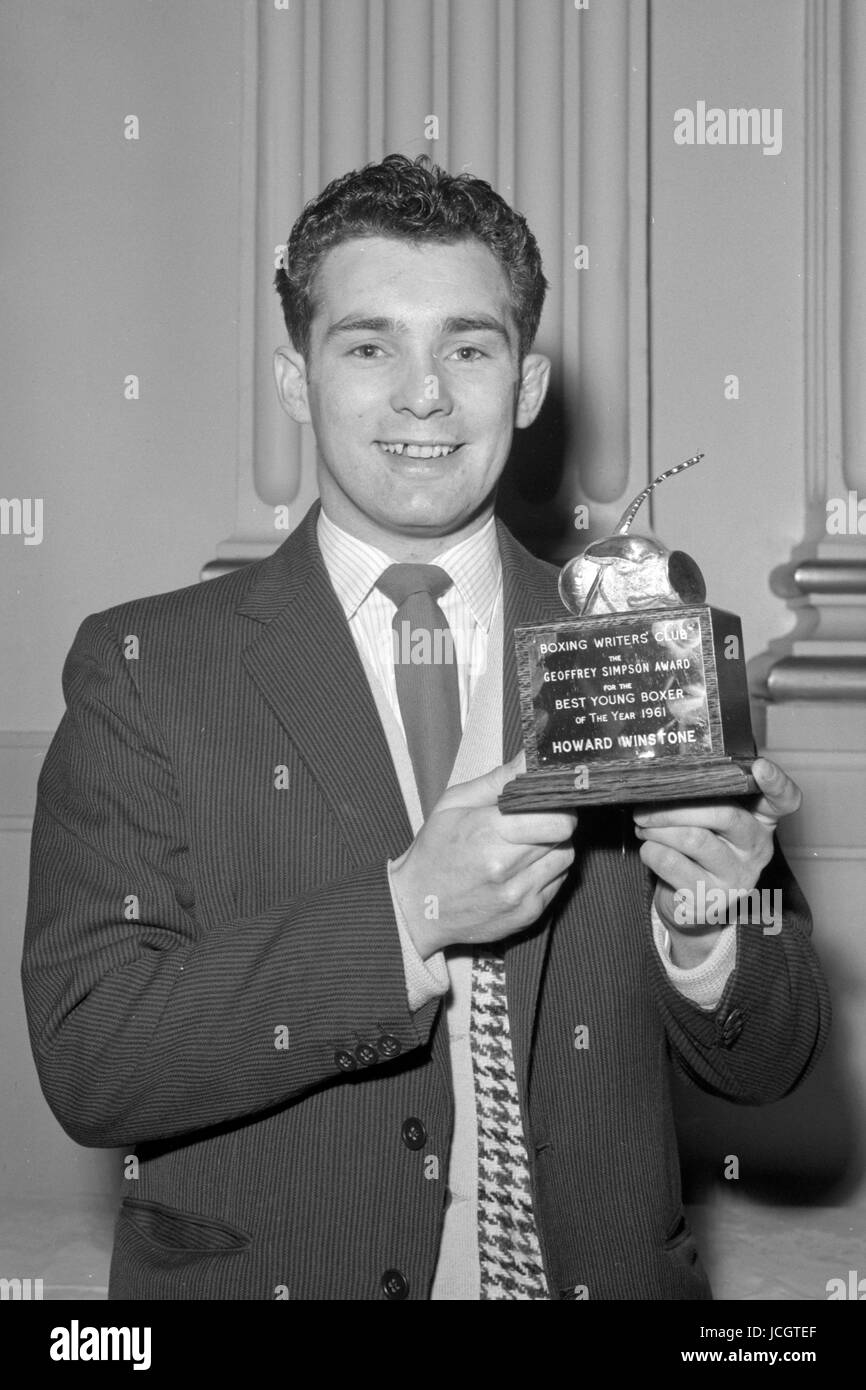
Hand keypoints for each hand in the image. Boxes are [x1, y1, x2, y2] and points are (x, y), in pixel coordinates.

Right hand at [390, 753, 577, 958]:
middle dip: (555, 819)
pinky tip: (523, 866)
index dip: (554, 801)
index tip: (546, 796)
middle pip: (563, 832)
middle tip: (536, 817)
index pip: (554, 815)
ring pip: (566, 856)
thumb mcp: (454, 804)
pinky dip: (548, 869)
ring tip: (525, 843)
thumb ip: (498, 779)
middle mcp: (505, 867)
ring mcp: (518, 895)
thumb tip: (531, 756)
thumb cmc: (434, 851)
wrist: (417, 908)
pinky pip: (559, 881)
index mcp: (485, 833)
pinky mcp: (528, 914)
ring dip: (554, 845)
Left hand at [633, 757, 801, 966]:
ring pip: (692, 838)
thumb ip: (706, 800)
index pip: (784, 800)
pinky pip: (671, 863)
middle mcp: (757, 849)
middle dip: (675, 808)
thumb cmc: (699, 851)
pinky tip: (649, 850)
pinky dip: (651, 851)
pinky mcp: (711, 899)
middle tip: (645, 809)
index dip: (776, 782)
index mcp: (761, 821)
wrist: (691, 904)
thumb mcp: (711, 824)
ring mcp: (737, 876)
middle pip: (723, 815)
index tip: (760, 767)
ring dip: (657, 829)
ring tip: (643, 827)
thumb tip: (668, 776)